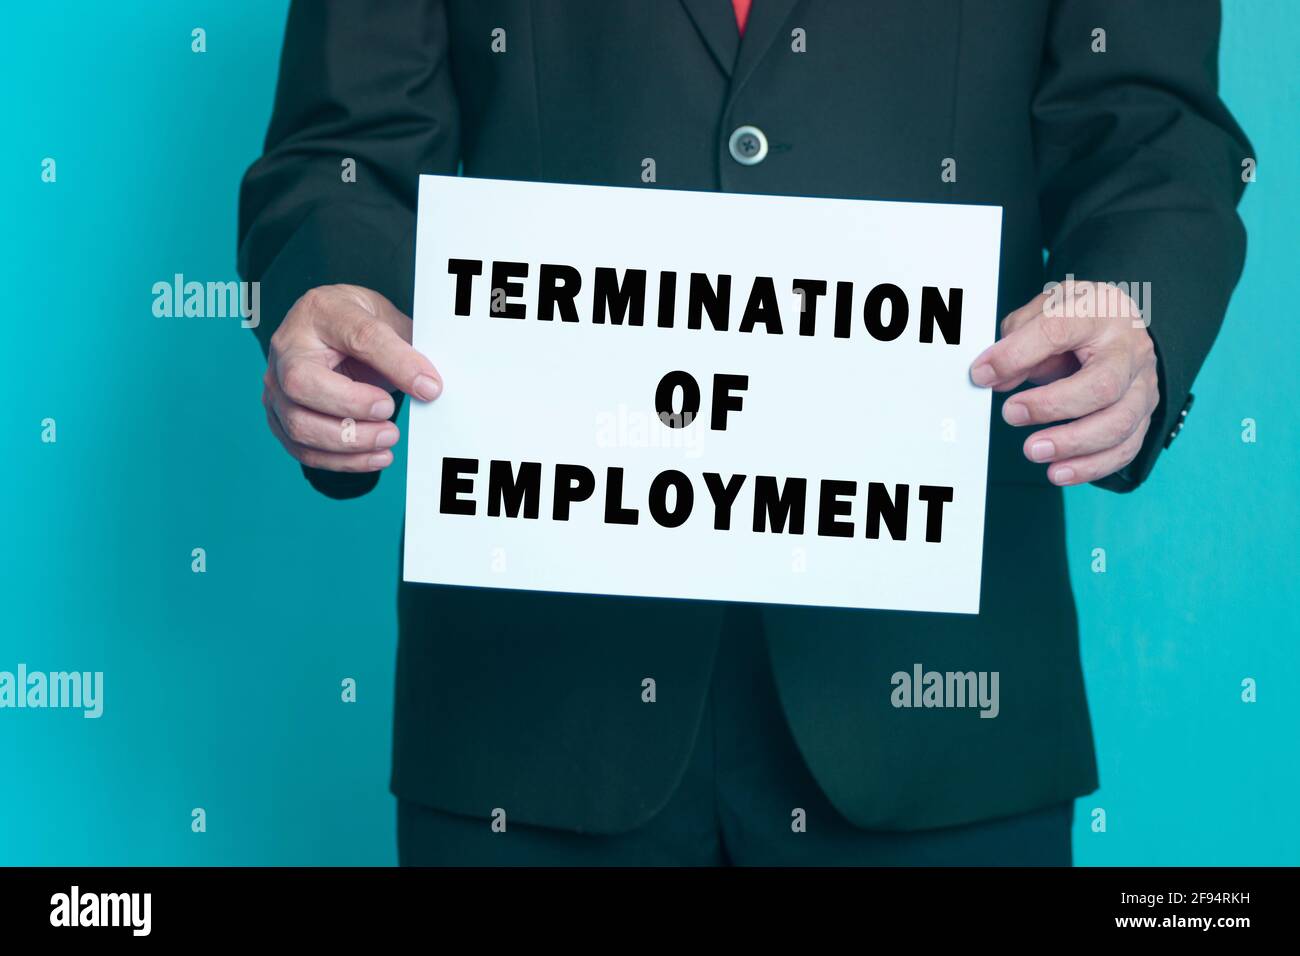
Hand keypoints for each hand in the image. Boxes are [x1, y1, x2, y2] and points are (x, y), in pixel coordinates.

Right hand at [262, 284, 441, 471]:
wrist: (328, 335)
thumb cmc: (353, 325)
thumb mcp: (384, 322)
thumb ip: (404, 352)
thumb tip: (428, 388)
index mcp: (319, 312)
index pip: (357, 336)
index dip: (393, 363)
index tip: (426, 387)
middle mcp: (286, 349)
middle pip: (302, 385)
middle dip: (353, 410)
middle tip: (390, 417)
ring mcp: (275, 386)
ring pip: (298, 425)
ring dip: (349, 443)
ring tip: (387, 438)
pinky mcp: (279, 418)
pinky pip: (303, 450)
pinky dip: (342, 461)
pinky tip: (374, 456)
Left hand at [969, 282, 1157, 485]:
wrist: (1123, 322)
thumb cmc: (1080, 318)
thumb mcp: (1043, 312)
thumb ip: (1017, 340)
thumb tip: (993, 377)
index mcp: (1099, 313)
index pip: (1058, 331)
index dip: (1016, 354)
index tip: (982, 373)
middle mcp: (1129, 350)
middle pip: (1102, 386)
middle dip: (1052, 407)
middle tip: (1011, 414)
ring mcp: (1142, 385)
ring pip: (1119, 423)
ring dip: (1072, 445)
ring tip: (1034, 451)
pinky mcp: (1144, 414)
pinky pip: (1125, 448)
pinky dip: (1091, 466)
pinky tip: (1059, 472)